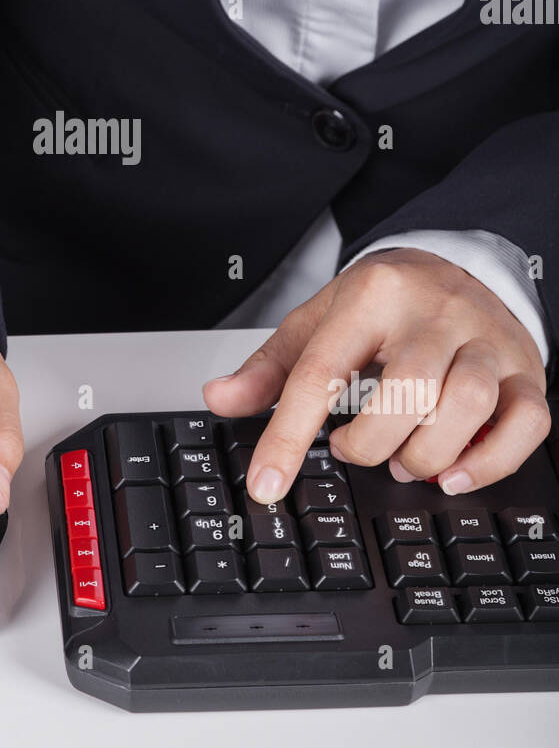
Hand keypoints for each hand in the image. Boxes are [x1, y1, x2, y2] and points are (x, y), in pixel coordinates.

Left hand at [203, 248, 548, 502]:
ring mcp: (487, 341)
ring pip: (467, 406)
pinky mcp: (526, 369)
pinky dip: (491, 461)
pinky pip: (526, 423)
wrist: (458, 263)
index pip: (320, 374)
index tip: (266, 484)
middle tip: (357, 451)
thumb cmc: (384, 302)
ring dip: (427, 455)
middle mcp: (435, 314)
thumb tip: (220, 398)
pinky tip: (456, 471)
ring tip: (406, 462)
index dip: (287, 438)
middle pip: (404, 394)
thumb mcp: (319, 320)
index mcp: (372, 296)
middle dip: (371, 445)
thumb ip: (270, 366)